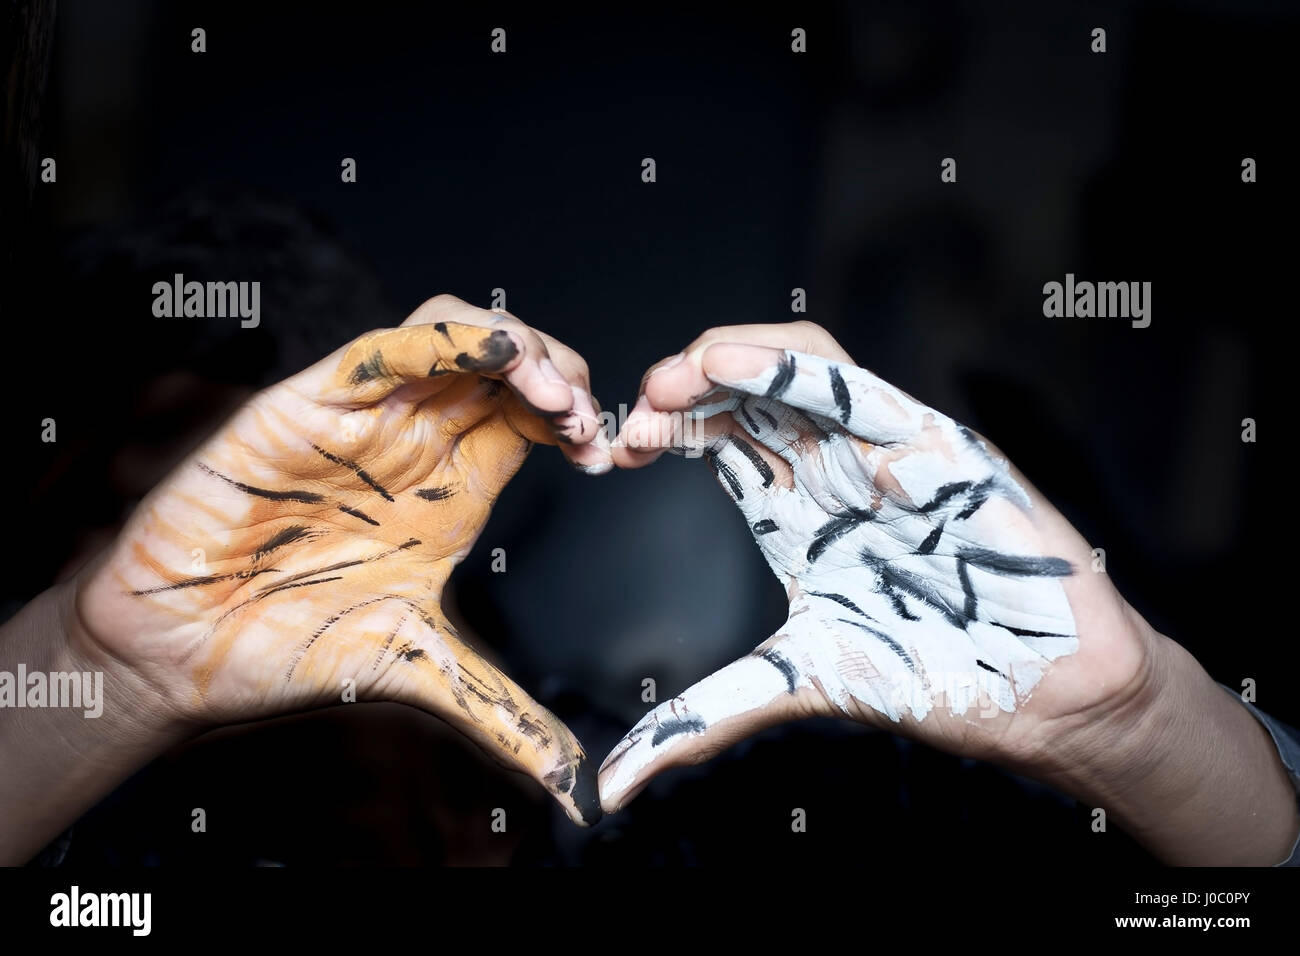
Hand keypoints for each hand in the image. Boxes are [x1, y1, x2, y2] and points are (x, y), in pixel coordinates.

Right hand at [74, 295, 609, 824]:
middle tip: (586, 422)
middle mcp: (415, 444)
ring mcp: (366, 419)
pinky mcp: (307, 406)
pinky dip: (441, 338)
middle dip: (563, 377)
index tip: (605, 454)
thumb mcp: (421, 671)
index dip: (577, 421)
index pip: (531, 421)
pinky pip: (382, 349)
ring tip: (551, 394)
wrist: (182, 652)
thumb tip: (571, 783)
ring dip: (516, 349)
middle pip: (508, 366)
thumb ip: (500, 712)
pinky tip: (488, 354)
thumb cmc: (287, 646)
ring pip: (454, 335)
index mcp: (451, 491)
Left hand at [601, 322, 1299, 864]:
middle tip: (633, 413)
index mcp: (798, 509)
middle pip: (748, 392)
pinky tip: (738, 367)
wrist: (1046, 693)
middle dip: (683, 388)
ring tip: (675, 380)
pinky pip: (861, 389)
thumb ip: (704, 718)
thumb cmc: (936, 675)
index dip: (665, 430)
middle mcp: (834, 469)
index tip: (614, 452)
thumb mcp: (794, 683)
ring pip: (799, 367)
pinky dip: (797, 369)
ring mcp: (884, 450)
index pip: (720, 440)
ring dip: (731, 361)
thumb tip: (614, 786)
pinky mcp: (936, 447)